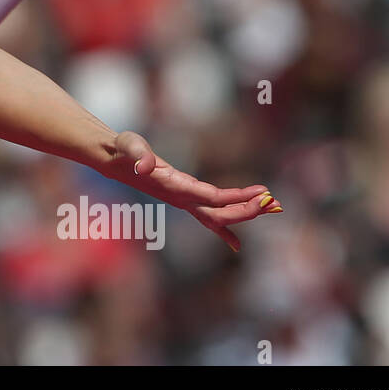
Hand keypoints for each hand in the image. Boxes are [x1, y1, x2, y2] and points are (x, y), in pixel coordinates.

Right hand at [108, 131, 280, 251]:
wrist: (113, 161)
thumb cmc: (123, 150)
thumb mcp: (129, 145)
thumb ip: (138, 154)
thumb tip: (144, 165)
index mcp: (174, 186)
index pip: (211, 197)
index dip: (237, 198)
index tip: (261, 194)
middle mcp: (181, 198)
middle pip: (220, 212)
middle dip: (248, 210)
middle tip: (274, 203)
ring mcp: (182, 201)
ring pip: (218, 215)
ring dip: (245, 213)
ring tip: (273, 208)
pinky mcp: (183, 198)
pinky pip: (207, 218)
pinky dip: (223, 230)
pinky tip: (235, 244)